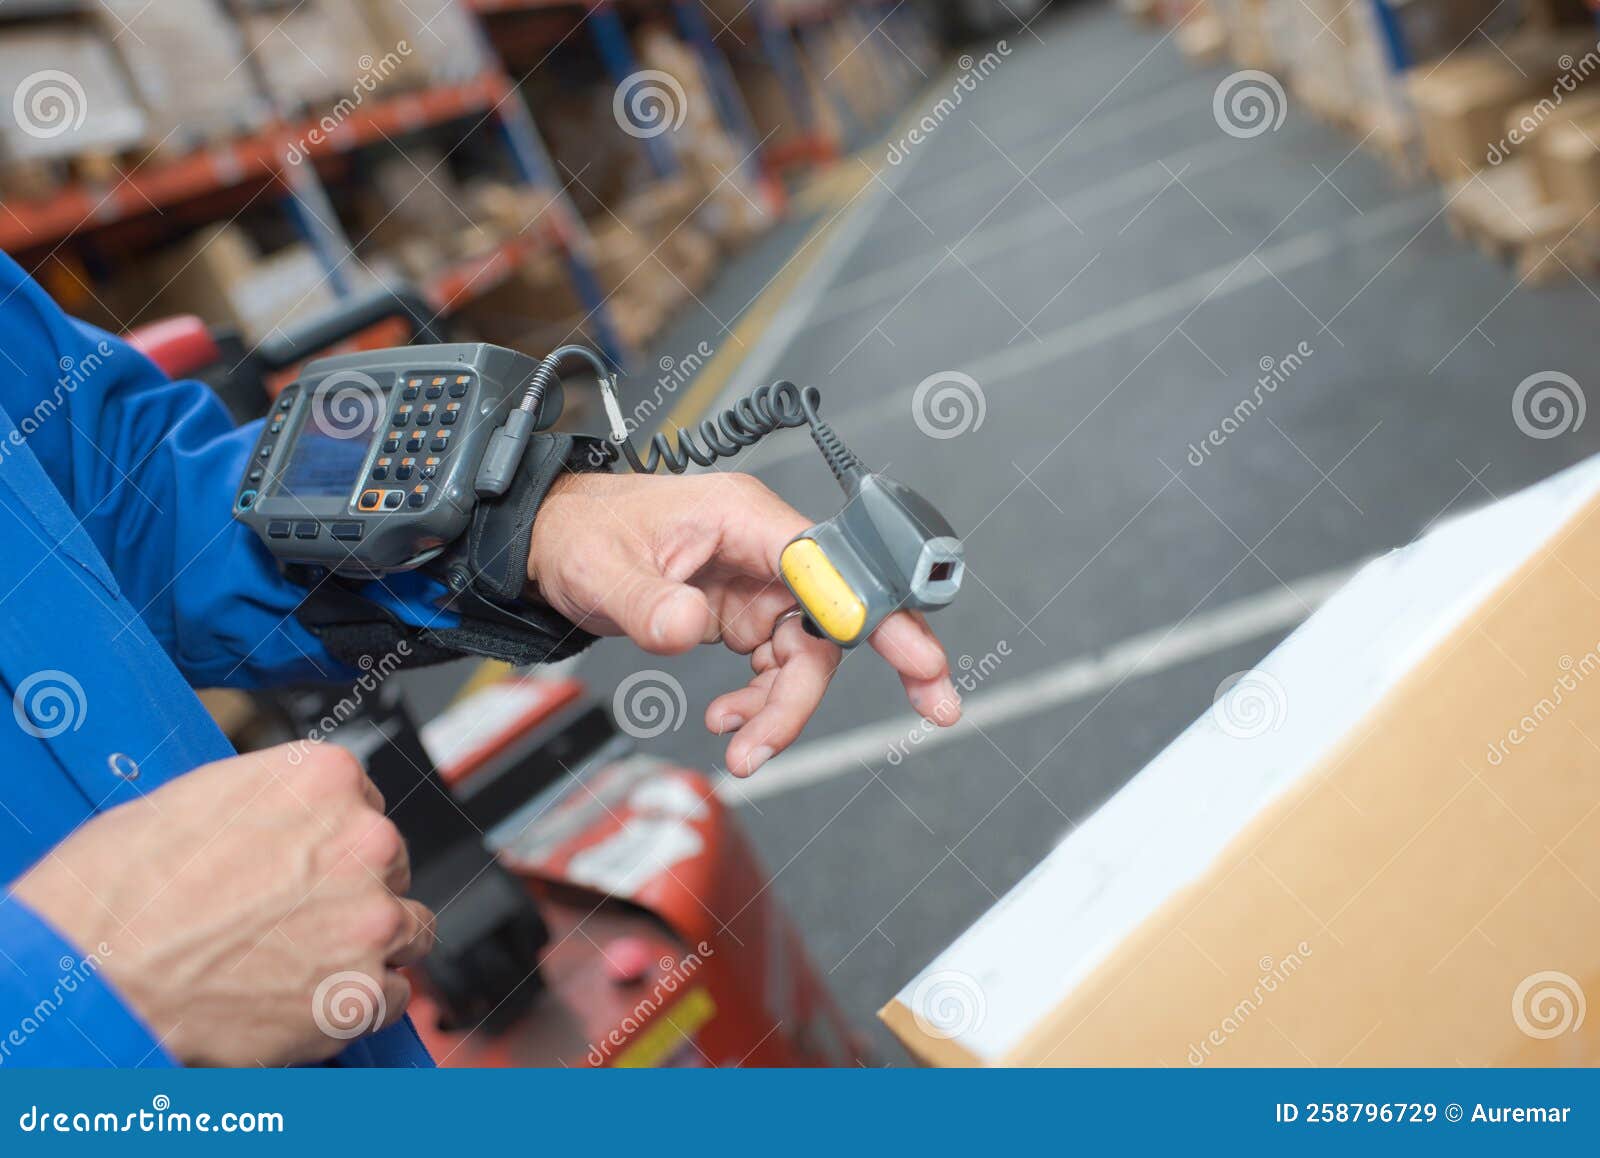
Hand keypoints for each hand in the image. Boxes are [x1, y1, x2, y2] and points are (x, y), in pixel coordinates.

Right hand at [12, 742, 433, 1066]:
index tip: (311, 863)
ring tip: (305, 962)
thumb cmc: (119, 891)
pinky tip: (307, 1000)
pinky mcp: (363, 992)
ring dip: (368, 944)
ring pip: (407, 928)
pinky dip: (358, 1003)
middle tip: (295, 918)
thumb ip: (270, 803)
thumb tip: (287, 820)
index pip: (365, 804)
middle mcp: (364, 840)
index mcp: (325, 779)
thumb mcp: (198, 798)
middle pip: (389, 865)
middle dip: (352, 891)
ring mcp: (370, 918)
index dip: (333, 840)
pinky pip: (394, 996)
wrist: (93, 974)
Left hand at [527, 471, 961, 774]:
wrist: (554, 542)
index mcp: (745, 519)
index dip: (882, 609)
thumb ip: (648, 603)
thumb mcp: (602, 570)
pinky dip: (761, 702)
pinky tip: (729, 722)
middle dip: (883, 667)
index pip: (833, 564)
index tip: (921, 656)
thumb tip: (689, 629)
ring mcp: (756, 584)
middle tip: (935, 711)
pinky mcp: (742, 613)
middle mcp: (763, 550)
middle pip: (837, 615)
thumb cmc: (583, 534)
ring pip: (807, 652)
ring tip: (745, 749)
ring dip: (788, 707)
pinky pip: (775, 665)